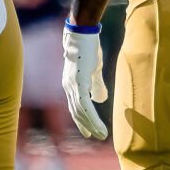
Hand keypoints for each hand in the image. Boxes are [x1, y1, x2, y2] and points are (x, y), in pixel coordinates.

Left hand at [61, 25, 109, 140]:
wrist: (82, 33)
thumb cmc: (88, 48)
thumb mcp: (94, 69)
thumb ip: (96, 85)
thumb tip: (100, 100)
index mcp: (71, 84)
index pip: (75, 106)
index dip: (82, 119)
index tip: (89, 131)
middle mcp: (68, 87)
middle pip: (76, 112)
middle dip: (86, 125)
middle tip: (95, 136)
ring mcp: (72, 85)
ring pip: (81, 112)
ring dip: (91, 125)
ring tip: (100, 135)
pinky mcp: (79, 83)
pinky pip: (85, 105)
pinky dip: (91, 117)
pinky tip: (98, 125)